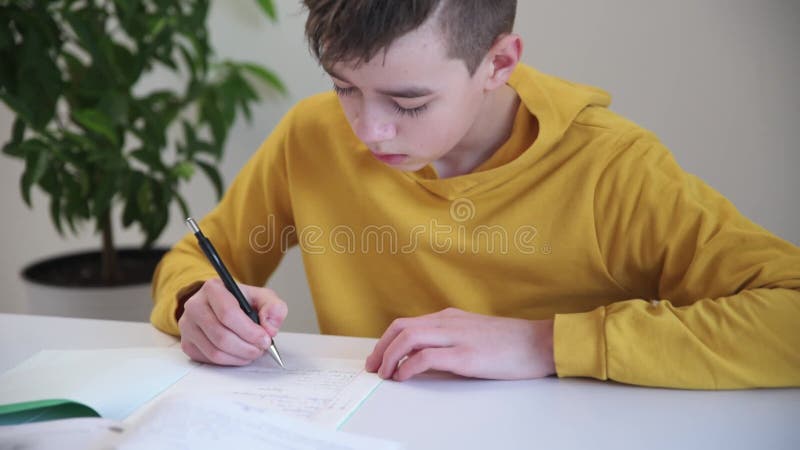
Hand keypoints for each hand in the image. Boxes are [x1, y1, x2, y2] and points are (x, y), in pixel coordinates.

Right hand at [178, 278, 287, 365]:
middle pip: (221, 335)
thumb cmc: (241, 302)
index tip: (265, 339)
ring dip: (239, 356)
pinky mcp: (187, 344)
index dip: (249, 331)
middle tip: (261, 349)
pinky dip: (229, 361)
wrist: (220, 306)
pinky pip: (209, 359)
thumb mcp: (262, 297)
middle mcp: (194, 306)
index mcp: (212, 289)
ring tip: (253, 351)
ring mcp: (187, 326)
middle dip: (246, 347)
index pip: (228, 313)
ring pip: (215, 351)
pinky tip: (240, 354)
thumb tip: (270, 327)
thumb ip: (274, 308)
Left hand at [365, 308, 554, 380]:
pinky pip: (426, 356)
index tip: (378, 357)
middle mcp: (448, 322)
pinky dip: (408, 366)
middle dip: (380, 347)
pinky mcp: (465, 355)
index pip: (407, 323)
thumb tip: (424, 359)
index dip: (386, 340)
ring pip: (408, 338)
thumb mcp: (474, 335)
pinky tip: (403, 377)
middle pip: (401, 328)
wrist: (540, 343)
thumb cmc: (511, 343)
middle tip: (373, 367)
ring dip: (389, 357)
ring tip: (384, 374)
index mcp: (449, 317)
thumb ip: (450, 341)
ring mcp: (456, 337)